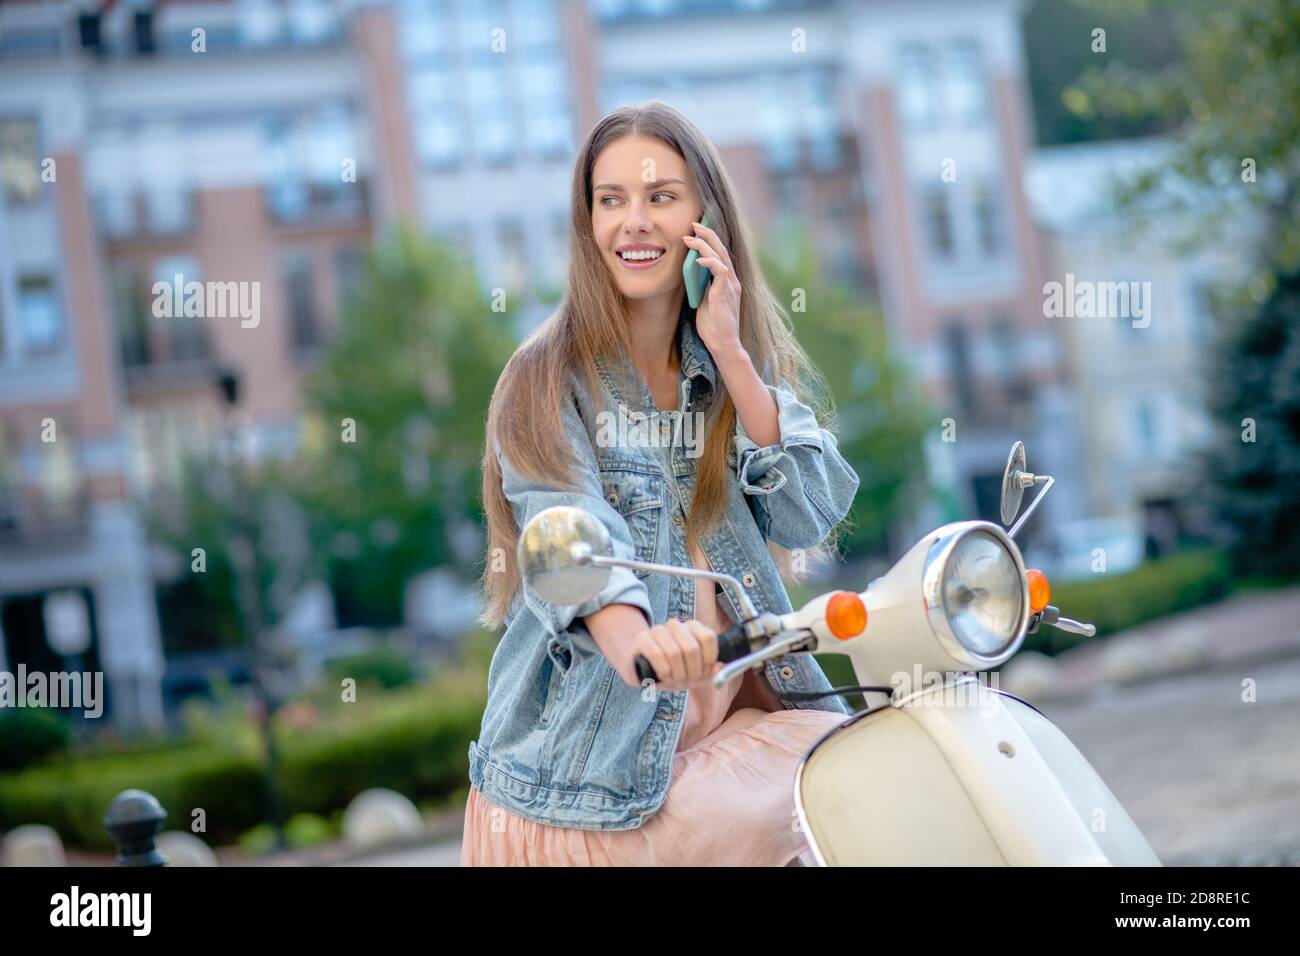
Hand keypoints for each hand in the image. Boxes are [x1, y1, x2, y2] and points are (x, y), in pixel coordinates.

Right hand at [619, 618, 723, 691]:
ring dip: (676, 674)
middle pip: (692, 648)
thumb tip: (719, 667)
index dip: (708, 658)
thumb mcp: (693, 674)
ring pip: (674, 652)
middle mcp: (675, 625)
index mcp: (692, 628)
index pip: (708, 637)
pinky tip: (663, 677)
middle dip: (691, 672)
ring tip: (673, 680)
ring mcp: (657, 630)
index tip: (704, 671)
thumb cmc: (671, 670)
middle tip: (687, 681)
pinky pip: (656, 654)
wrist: (640, 668)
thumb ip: (709, 672)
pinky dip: (663, 670)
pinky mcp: (641, 639)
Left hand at [684, 220, 742, 357]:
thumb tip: (692, 274)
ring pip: (721, 257)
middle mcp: (732, 281)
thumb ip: (703, 287)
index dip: (710, 241)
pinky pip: (720, 271)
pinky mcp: (725, 293)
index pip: (721, 255)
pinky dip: (710, 262)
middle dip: (708, 234)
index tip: (697, 231)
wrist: (723, 344)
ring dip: (705, 245)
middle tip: (694, 224)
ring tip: (691, 237)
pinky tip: (699, 258)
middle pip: (722, 250)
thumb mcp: (705, 301)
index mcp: (728, 282)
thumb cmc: (713, 326)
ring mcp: (730, 286)